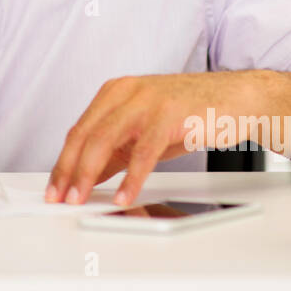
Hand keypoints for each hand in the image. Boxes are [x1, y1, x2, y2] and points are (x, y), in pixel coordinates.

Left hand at [45, 74, 202, 206]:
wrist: (236, 99)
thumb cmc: (190, 114)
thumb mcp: (144, 134)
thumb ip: (115, 153)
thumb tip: (86, 177)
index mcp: (114, 92)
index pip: (79, 130)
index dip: (62, 162)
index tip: (54, 188)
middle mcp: (126, 92)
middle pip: (86, 134)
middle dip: (69, 169)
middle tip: (61, 197)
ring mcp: (147, 100)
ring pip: (106, 139)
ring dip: (89, 173)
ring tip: (81, 198)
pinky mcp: (169, 114)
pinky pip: (143, 151)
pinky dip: (131, 178)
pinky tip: (124, 195)